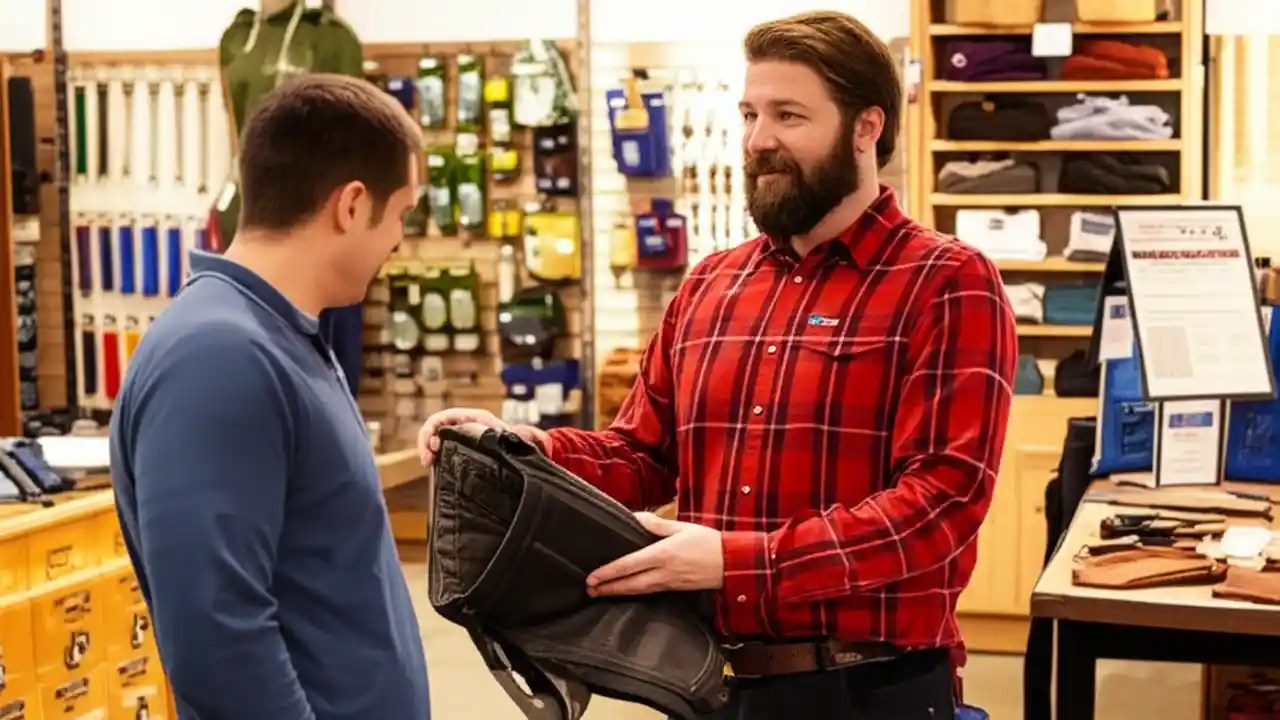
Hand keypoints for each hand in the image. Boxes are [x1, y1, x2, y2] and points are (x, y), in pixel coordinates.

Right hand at [416, 408, 545, 465]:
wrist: (518, 449)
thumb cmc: (512, 439)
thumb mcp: (505, 434)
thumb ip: (501, 433)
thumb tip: (499, 434)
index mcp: (470, 417)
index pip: (441, 417)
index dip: (431, 430)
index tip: (432, 447)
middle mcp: (460, 423)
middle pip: (433, 428)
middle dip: (425, 442)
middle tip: (427, 460)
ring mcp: (457, 435)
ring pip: (434, 439)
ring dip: (427, 450)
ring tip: (428, 463)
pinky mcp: (456, 447)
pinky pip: (440, 449)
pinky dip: (434, 457)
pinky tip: (434, 466)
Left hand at [586, 512, 723, 596]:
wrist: (732, 563)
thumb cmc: (708, 541)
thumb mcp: (682, 527)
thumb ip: (657, 524)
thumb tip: (634, 517)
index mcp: (663, 554)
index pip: (629, 565)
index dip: (609, 572)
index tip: (592, 577)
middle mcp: (663, 572)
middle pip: (630, 583)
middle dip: (608, 587)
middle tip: (589, 589)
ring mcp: (669, 583)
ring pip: (638, 590)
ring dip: (618, 592)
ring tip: (601, 592)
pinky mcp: (675, 589)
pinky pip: (650, 592)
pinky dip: (634, 592)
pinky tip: (627, 590)